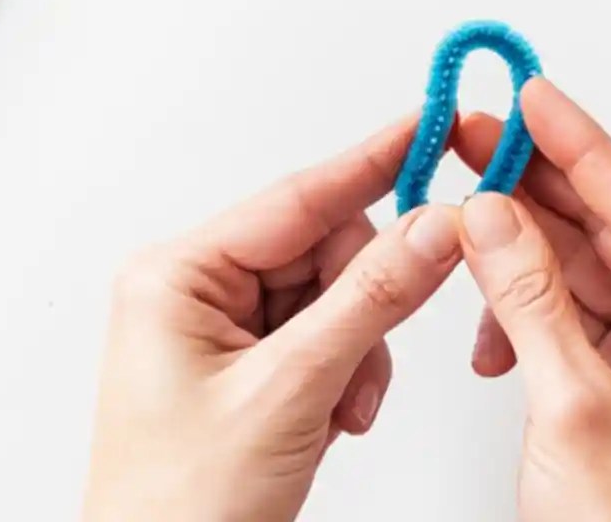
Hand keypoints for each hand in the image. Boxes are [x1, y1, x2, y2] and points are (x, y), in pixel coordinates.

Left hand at [82, 116, 461, 521]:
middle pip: (323, 249)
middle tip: (370, 360)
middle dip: (363, 305)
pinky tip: (332, 416)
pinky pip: (324, 335)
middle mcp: (194, 290)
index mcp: (176, 277)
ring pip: (334, 295)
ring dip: (357, 350)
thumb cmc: (181, 507)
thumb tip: (433, 228)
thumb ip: (370, 300)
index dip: (371, 163)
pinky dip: (346, 372)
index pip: (297, 199)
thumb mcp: (290, 392)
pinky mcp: (246, 363)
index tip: (428, 126)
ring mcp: (220, 328)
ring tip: (341, 410)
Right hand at [453, 78, 610, 521]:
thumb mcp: (571, 412)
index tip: (534, 96)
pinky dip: (526, 308)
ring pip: (591, 269)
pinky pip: (578, 313)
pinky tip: (488, 314)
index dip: (582, 146)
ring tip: (465, 210)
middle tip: (480, 136)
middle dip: (541, 185)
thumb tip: (490, 216)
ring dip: (523, 246)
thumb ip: (529, 300)